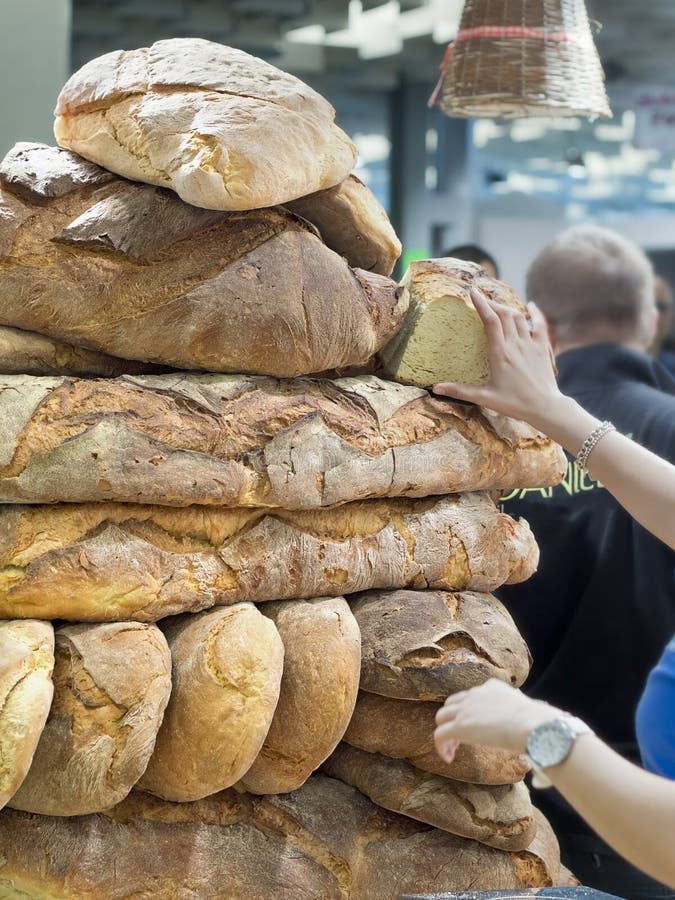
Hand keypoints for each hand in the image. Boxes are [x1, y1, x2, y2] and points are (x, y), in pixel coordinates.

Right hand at [433, 288, 562, 425]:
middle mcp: (515, 344)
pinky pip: (539, 324)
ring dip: (507, 307)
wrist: (545, 407)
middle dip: (491, 302)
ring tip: (497, 305)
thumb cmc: (514, 404)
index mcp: (500, 354)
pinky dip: (534, 313)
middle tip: (481, 298)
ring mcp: (530, 344)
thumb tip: (435, 389)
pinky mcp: (543, 348)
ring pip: (518, 317)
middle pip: (503, 314)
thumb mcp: (484, 397)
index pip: (490, 321)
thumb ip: (459, 391)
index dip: (481, 304)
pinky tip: (530, 305)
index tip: (473, 292)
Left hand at [434, 679, 559, 762]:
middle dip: (453, 719)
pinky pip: (440, 735)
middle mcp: (476, 693)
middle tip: (460, 739)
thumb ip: (524, 713)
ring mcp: (466, 709)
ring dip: (446, 732)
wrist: (531, 725)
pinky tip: (448, 758)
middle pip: (452, 703)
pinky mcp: (460, 726)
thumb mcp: (528, 710)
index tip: (476, 727)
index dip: (470, 711)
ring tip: (453, 750)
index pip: (472, 695)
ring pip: (441, 717)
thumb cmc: (537, 722)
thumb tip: (541, 720)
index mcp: (492, 687)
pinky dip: (440, 746)